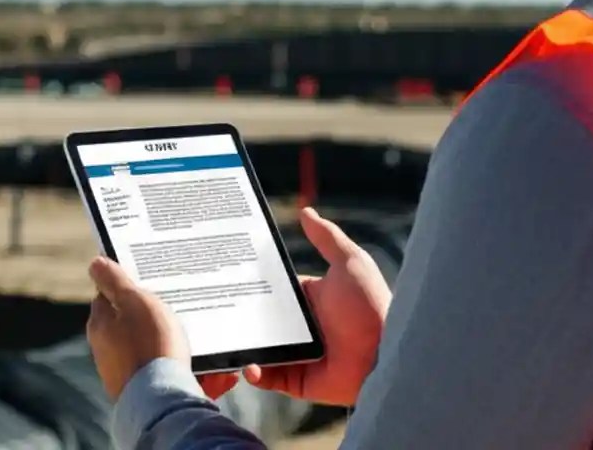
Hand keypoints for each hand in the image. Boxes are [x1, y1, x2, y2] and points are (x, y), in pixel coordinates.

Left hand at [85, 256, 190, 401]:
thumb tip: (95, 262)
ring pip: (139, 342)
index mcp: (100, 322)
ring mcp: (117, 367)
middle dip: (145, 312)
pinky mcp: (134, 384)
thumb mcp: (136, 302)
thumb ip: (115, 281)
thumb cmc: (149, 346)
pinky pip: (150, 363)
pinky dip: (162, 358)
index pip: (108, 294)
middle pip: (125, 319)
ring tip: (180, 333)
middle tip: (170, 305)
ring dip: (156, 336)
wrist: (159, 399)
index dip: (127, 285)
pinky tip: (180, 357)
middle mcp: (102, 346)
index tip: (148, 282)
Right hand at [200, 207, 391, 407]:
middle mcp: (301, 327)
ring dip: (239, 346)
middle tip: (207, 310)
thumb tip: (306, 211)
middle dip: (236, 317)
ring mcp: (297, 354)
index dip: (248, 286)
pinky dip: (254, 373)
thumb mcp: (350, 263)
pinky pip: (269, 378)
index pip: (271, 291)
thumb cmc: (370, 304)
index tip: (220, 278)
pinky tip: (246, 364)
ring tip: (218, 339)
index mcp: (310, 298)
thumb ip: (328, 238)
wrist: (386, 351)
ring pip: (258, 349)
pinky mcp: (297, 381)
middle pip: (259, 321)